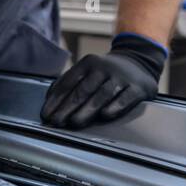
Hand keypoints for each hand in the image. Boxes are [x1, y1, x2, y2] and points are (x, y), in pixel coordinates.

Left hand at [40, 33, 166, 128]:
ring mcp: (121, 77)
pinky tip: (105, 115)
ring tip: (75, 122)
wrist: (138, 63)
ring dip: (87, 110)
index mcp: (88, 63)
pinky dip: (115, 106)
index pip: (68, 82)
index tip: (46, 114)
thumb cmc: (105, 73)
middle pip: (83, 89)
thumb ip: (70, 83)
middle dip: (68, 107)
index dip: (56, 100)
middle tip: (57, 121)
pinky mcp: (137, 87)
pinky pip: (125, 98)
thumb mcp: (87, 70)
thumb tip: (50, 103)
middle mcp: (103, 68)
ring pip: (102, 94)